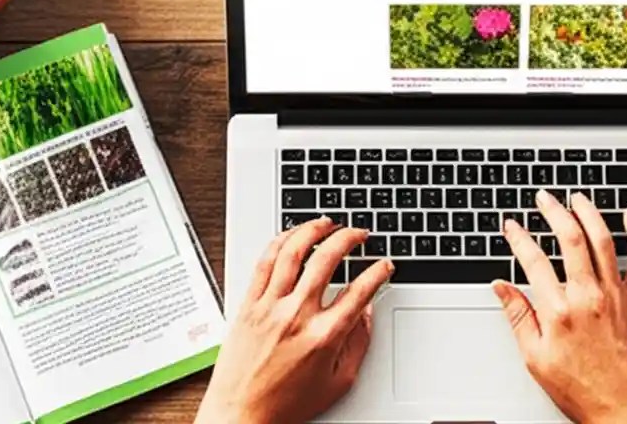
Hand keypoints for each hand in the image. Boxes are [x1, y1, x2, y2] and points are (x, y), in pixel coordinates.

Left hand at [196, 218, 393, 423]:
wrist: (241, 415)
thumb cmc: (286, 405)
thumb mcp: (338, 383)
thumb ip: (358, 345)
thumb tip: (366, 314)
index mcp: (324, 336)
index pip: (360, 291)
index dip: (378, 272)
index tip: (385, 265)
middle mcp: (297, 315)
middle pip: (328, 259)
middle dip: (349, 238)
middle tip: (359, 233)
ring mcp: (270, 307)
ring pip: (293, 252)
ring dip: (313, 230)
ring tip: (326, 222)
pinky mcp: (248, 304)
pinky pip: (264, 262)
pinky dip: (279, 242)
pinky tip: (291, 235)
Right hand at [492, 191, 626, 423]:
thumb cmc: (584, 393)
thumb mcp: (536, 360)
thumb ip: (518, 317)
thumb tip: (502, 288)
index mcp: (558, 312)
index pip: (533, 260)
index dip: (518, 237)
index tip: (512, 226)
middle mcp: (588, 297)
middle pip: (569, 238)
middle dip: (553, 211)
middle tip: (544, 198)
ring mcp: (616, 296)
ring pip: (603, 239)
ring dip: (589, 212)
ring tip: (578, 198)